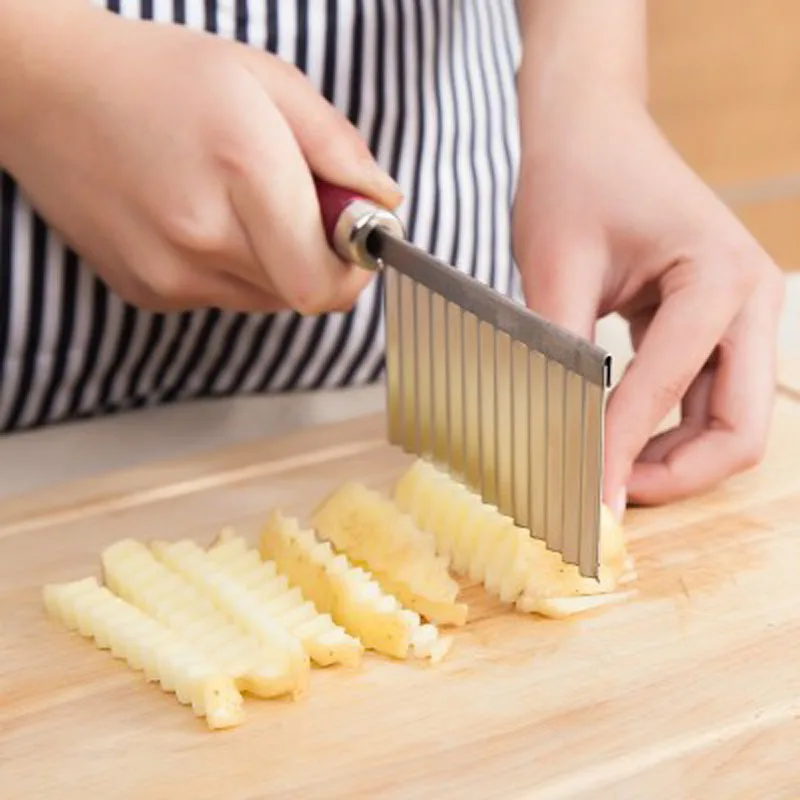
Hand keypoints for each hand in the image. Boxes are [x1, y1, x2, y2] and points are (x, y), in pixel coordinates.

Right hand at [2, 5, 401, 313]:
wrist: (47, 93)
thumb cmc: (160, 77)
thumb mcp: (266, 81)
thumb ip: (338, 147)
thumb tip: (383, 202)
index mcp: (244, 174)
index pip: (326, 282)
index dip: (354, 269)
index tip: (355, 237)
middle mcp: (204, 238)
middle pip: (304, 296)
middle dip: (321, 260)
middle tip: (301, 210)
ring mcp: (169, 274)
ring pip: (267, 300)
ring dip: (278, 264)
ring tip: (243, 205)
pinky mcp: (147, 292)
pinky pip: (223, 298)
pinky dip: (234, 270)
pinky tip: (203, 220)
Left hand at [512, 87, 784, 513]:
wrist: (589, 132)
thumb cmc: (574, 182)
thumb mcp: (557, 269)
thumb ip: (560, 359)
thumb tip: (554, 446)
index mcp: (719, 275)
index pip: (669, 388)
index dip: (620, 451)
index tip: (584, 502)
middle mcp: (750, 296)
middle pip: (738, 426)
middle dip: (676, 473)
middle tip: (607, 497)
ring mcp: (739, 312)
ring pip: (728, 421)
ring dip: (673, 459)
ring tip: (604, 472)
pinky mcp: (714, 322)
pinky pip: (704, 398)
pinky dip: (666, 429)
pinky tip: (615, 438)